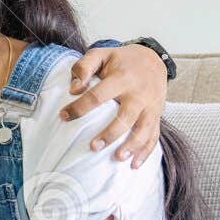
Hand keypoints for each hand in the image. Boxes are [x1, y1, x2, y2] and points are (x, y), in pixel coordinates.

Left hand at [60, 44, 166, 168]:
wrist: (153, 59)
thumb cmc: (120, 60)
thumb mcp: (101, 54)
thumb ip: (83, 67)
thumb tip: (73, 89)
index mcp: (121, 78)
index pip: (98, 95)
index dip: (79, 107)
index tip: (63, 116)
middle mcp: (138, 94)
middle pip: (125, 117)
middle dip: (110, 133)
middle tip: (93, 147)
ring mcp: (150, 106)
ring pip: (143, 129)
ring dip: (131, 145)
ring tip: (117, 158)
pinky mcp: (157, 115)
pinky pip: (154, 135)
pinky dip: (146, 151)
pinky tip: (134, 165)